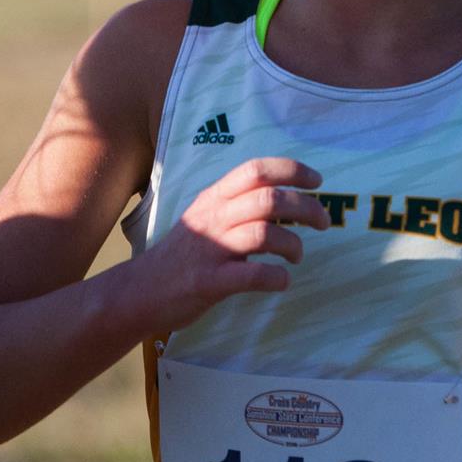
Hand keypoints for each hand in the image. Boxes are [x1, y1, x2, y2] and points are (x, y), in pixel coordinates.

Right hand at [137, 157, 329, 332]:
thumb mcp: (205, 217)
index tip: (317, 180)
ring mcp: (210, 249)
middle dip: (306, 208)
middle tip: (323, 223)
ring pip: (264, 233)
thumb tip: (284, 200)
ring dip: (292, 244)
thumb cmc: (181, 256)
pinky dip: (276, 278)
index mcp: (214, 198)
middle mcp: (213, 217)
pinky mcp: (209, 282)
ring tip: (296, 256)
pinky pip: (253, 275)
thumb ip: (237, 205)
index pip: (256, 170)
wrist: (138, 291)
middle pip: (269, 199)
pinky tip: (280, 282)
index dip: (292, 170)